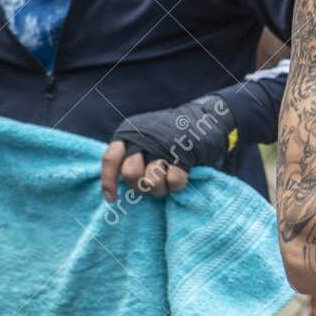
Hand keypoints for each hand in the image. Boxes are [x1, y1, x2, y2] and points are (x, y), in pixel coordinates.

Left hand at [102, 95, 232, 201]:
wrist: (206, 115)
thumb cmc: (171, 134)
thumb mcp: (145, 136)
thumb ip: (131, 153)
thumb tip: (118, 183)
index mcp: (130, 132)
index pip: (111, 159)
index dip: (109, 182)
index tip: (112, 199)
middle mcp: (144, 138)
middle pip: (131, 173)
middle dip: (139, 186)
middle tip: (149, 186)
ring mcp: (164, 146)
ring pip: (152, 181)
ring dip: (159, 189)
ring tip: (165, 185)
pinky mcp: (185, 154)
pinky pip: (174, 181)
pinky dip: (177, 185)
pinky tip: (181, 179)